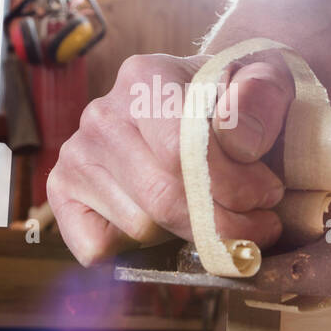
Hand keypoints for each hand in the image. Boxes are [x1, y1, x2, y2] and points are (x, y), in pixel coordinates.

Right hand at [48, 52, 294, 264]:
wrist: (207, 104)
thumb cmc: (236, 101)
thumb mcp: (268, 81)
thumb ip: (262, 99)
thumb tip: (239, 142)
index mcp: (145, 77)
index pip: (181, 151)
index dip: (233, 186)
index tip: (268, 195)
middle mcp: (101, 114)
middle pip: (162, 198)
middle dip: (222, 221)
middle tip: (259, 221)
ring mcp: (76, 154)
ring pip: (139, 227)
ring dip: (188, 235)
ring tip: (215, 213)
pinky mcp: (62, 192)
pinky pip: (96, 248)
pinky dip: (138, 252)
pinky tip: (167, 224)